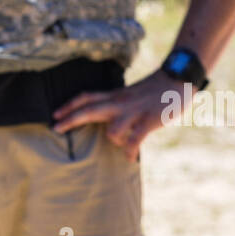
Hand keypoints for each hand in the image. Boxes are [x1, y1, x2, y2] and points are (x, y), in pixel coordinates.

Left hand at [52, 70, 187, 161]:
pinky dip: (130, 152)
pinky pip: (134, 140)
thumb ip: (117, 104)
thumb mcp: (131, 94)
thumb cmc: (156, 89)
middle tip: (55, 129)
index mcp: (115, 96)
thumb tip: (106, 120)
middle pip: (89, 109)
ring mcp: (134, 112)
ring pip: (111, 131)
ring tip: (122, 144)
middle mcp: (120, 103)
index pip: (87, 97)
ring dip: (113, 140)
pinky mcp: (149, 121)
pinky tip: (130, 158)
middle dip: (70, 119)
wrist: (179, 77)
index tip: (55, 114)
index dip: (69, 105)